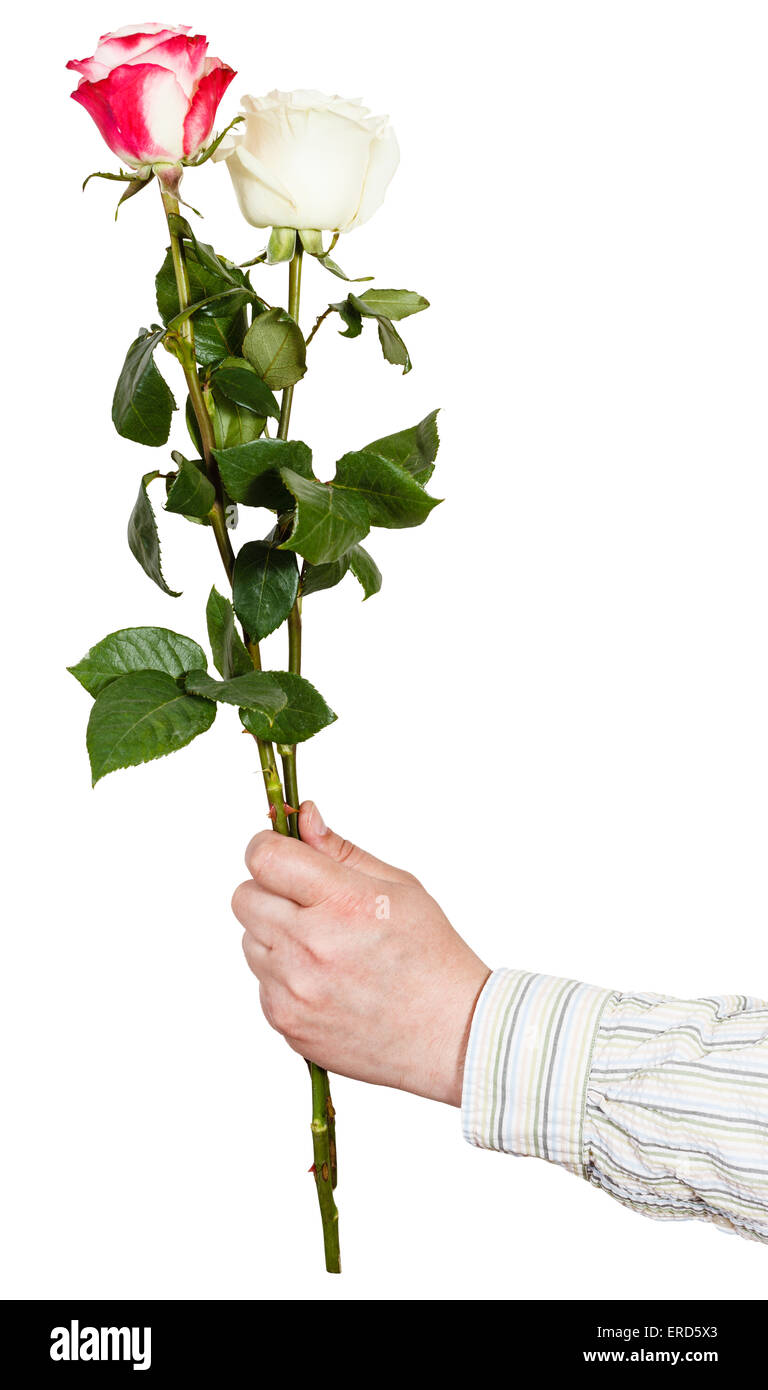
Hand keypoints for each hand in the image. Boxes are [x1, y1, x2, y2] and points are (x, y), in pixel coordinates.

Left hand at [231, 802, 489, 1105]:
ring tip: (325, 948)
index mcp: (343, 903)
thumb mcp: (398, 886)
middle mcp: (310, 948)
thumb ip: (340, 850)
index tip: (281, 852)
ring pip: (250, 940)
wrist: (450, 1034)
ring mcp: (294, 991)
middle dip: (270, 891)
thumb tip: (302, 818)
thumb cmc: (431, 956)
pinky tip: (327, 982)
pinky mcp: (286, 1023)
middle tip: (309, 903)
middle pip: (244, 897)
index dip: (267, 847)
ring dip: (275, 935)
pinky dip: (284, 978)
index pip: (264, 858)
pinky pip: (262, 984)